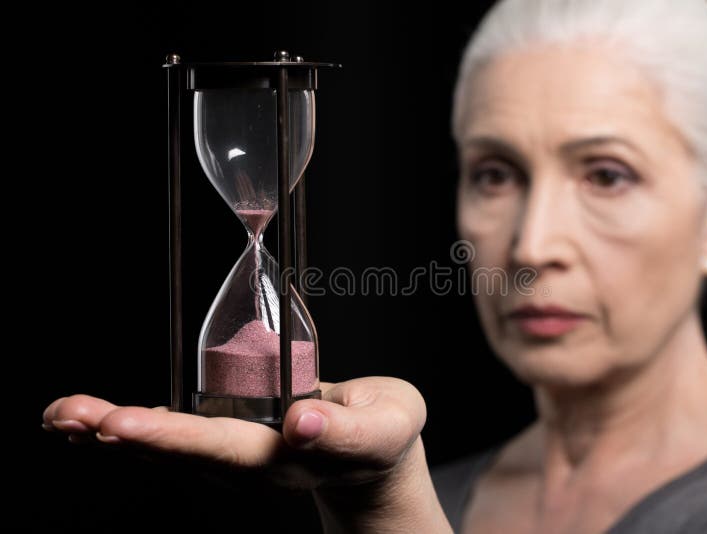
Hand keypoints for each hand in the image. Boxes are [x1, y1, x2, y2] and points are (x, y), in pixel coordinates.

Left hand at [42, 377, 452, 532]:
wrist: (373, 457)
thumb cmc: (382, 434)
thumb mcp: (385, 424)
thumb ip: (346, 429)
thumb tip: (300, 424)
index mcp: (287, 455)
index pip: (221, 446)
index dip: (170, 436)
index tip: (120, 425)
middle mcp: (249, 463)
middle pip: (177, 452)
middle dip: (119, 435)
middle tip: (68, 416)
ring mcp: (233, 456)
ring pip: (166, 447)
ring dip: (109, 432)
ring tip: (62, 415)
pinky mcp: (227, 441)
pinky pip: (171, 435)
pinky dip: (126, 426)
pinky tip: (89, 420)